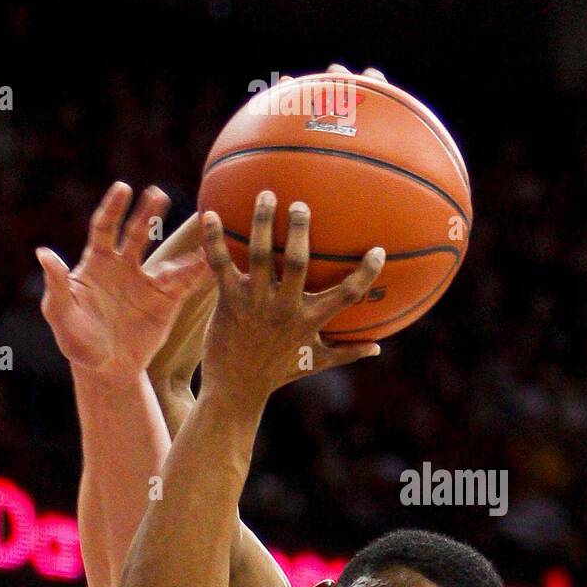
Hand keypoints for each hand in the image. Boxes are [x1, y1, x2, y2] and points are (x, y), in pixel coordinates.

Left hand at [37, 181, 210, 380]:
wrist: (105, 370)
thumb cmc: (77, 342)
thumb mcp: (61, 315)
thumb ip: (56, 285)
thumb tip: (43, 253)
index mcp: (97, 264)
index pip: (104, 227)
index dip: (113, 208)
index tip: (123, 188)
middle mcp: (124, 267)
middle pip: (137, 233)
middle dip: (147, 213)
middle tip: (157, 193)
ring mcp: (147, 283)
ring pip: (166, 256)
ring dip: (179, 242)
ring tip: (199, 223)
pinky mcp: (166, 301)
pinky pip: (184, 282)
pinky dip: (198, 270)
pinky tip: (211, 258)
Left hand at [198, 192, 383, 405]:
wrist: (234, 392)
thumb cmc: (275, 375)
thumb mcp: (313, 363)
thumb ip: (346, 352)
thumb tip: (378, 348)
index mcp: (309, 321)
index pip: (346, 296)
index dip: (364, 274)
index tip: (378, 250)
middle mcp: (284, 309)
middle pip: (299, 262)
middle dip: (302, 229)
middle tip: (300, 203)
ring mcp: (255, 304)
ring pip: (261, 256)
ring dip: (262, 223)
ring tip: (265, 194)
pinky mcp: (228, 303)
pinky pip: (221, 265)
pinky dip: (213, 240)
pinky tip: (208, 214)